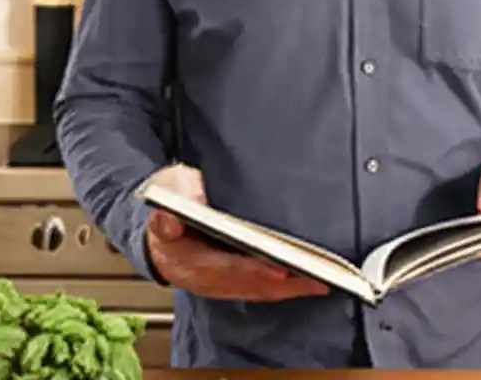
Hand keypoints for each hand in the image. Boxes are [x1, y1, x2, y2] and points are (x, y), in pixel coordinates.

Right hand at [144, 165, 330, 301]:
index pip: (223, 267)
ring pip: (258, 291)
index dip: (251, 270)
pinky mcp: (231, 283)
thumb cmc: (168, 205)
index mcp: (186, 257)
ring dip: (289, 289)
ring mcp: (218, 284)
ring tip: (320, 280)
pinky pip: (260, 289)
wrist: (161, 225)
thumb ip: (173, 199)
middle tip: (315, 277)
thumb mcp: (166, 190)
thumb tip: (175, 216)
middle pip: (247, 285)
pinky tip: (308, 282)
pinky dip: (285, 288)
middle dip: (283, 283)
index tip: (278, 269)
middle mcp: (203, 278)